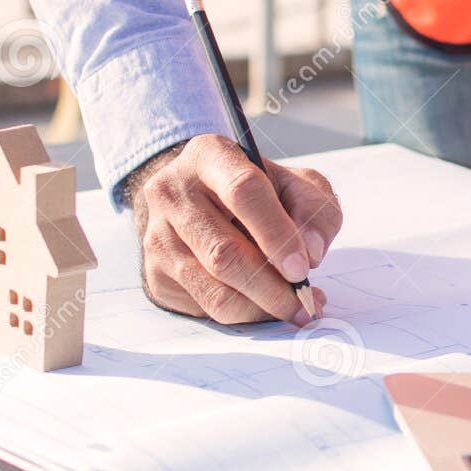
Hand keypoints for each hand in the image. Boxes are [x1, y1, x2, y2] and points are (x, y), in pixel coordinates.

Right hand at [127, 135, 342, 324]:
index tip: (302, 268)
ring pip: (214, 289)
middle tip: (305, 302)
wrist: (202, 201)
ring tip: (293, 308)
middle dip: (272, 286)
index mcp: (210, 155)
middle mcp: (173, 192)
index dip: (277, 234)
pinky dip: (245, 315)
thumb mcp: (295, 184)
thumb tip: (312, 252)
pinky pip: (205, 307)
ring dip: (261, 307)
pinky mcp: (155, 272)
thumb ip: (315, 209)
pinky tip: (265, 305)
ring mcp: (158, 234)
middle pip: (224, 252)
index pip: (243, 191)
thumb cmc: (257, 193)